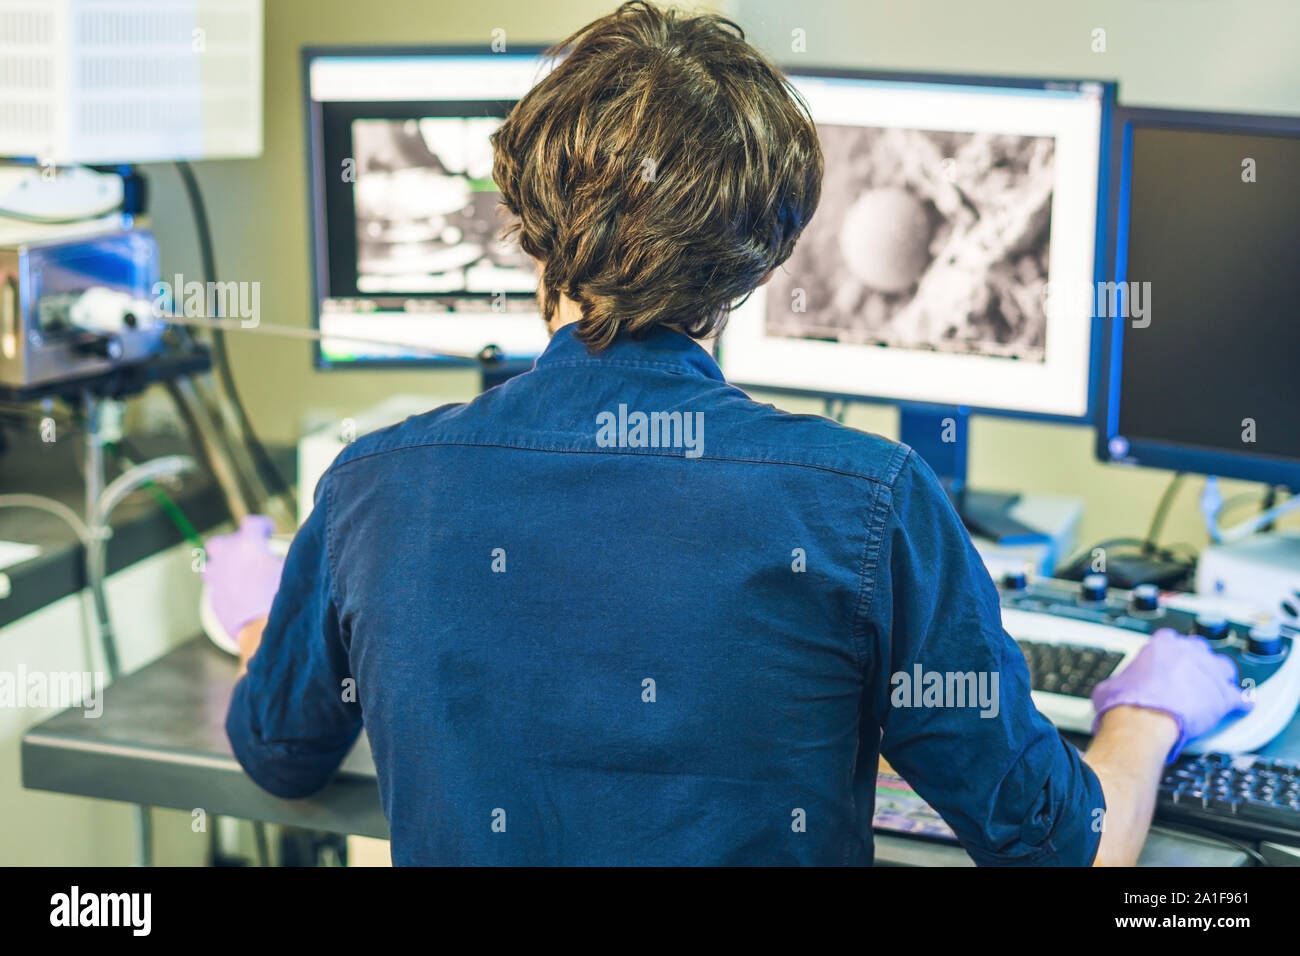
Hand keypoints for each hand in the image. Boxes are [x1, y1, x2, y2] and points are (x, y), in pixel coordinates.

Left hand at [202, 515, 284, 639]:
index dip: (262, 526)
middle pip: (217, 543)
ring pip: (209, 567)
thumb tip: (279, 558)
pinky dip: (226, 589)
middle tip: (246, 553)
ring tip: (239, 576)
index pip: (251, 524)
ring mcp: (218, 581)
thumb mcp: (292, 569)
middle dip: (230, 545)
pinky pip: (216, 590)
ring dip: (222, 568)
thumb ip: (282, 559)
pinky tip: (242, 597)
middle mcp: (228, 559)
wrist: (266, 631)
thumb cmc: (285, 597)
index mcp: (249, 545)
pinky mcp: (216, 602)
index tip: (269, 531)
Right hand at [1091, 628, 1251, 760]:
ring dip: (1220, 677)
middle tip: (1190, 677)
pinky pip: (1240, 697)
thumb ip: (1119, 681)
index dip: (1170, 653)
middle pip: (1200, 649)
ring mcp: (1208, 673)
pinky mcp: (1223, 696)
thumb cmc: (1126, 703)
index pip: (1170, 640)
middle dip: (1197, 661)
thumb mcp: (1111, 686)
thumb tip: (1112, 689)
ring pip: (1223, 667)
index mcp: (1161, 646)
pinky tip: (1240, 706)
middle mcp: (1188, 653)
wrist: (1143, 721)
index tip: (1168, 663)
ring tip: (1215, 689)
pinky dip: (1241, 702)